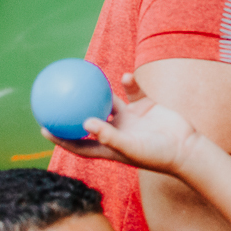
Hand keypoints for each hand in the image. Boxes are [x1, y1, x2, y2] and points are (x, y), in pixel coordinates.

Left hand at [43, 73, 196, 174]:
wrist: (187, 147)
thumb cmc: (158, 154)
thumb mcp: (130, 147)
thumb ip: (108, 135)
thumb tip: (84, 123)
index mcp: (109, 146)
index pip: (79, 143)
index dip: (60, 137)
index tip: (43, 128)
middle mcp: (118, 131)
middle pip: (90, 120)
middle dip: (74, 110)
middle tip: (57, 96)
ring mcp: (132, 118)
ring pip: (110, 102)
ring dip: (99, 92)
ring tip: (84, 76)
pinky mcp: (146, 106)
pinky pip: (133, 91)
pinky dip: (129, 83)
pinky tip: (123, 75)